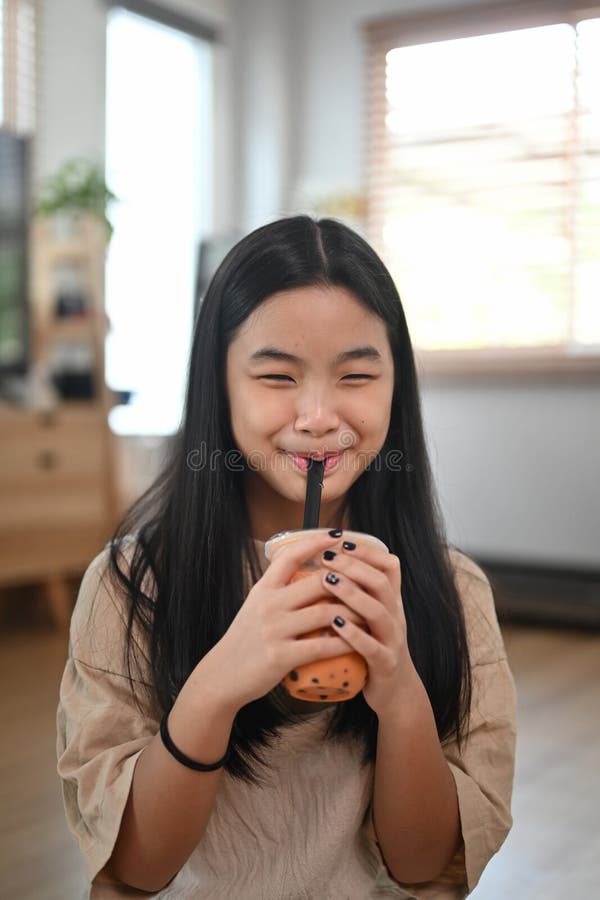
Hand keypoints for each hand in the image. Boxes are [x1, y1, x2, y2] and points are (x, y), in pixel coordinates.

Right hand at [199, 531, 362, 711]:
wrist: (223, 675)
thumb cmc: (245, 640)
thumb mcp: (256, 605)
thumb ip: (279, 589)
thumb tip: (307, 570)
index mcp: (264, 589)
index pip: (291, 555)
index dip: (315, 542)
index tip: (337, 535)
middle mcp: (268, 604)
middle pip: (318, 582)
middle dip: (349, 581)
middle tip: (369, 582)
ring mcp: (274, 629)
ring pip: (326, 612)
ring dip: (354, 612)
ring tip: (370, 613)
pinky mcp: (281, 656)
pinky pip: (322, 646)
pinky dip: (344, 642)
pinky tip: (358, 641)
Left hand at [320, 538, 418, 715]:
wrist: (395, 692)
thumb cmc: (374, 647)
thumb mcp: (371, 616)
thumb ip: (358, 593)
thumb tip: (325, 562)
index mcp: (390, 602)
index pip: (389, 566)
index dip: (368, 552)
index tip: (342, 542)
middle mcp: (395, 616)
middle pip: (382, 583)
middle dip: (355, 567)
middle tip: (328, 558)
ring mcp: (392, 640)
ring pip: (378, 612)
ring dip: (352, 594)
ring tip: (328, 582)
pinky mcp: (385, 664)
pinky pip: (372, 647)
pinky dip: (354, 635)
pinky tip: (335, 625)